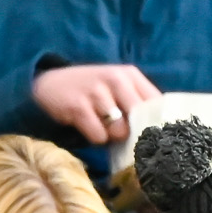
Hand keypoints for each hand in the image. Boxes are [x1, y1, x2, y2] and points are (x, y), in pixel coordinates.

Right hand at [32, 63, 161, 150]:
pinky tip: (88, 126)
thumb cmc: (92, 91)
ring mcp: (96, 92)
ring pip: (120, 130)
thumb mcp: (118, 88)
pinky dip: (95, 138)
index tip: (151, 134)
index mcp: (130, 74)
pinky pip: (98, 135)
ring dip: (112, 136)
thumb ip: (139, 102)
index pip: (157, 103)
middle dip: (134, 132)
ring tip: (102, 126)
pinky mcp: (78, 107)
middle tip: (123, 132)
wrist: (50, 83)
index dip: (157, 123)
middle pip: (142, 119)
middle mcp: (116, 79)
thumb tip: (161, 130)